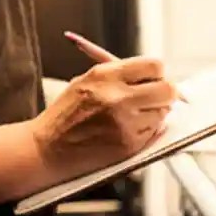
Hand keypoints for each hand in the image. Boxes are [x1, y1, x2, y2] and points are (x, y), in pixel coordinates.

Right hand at [29, 56, 178, 178]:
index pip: (155, 66)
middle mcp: (118, 98)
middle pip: (168, 89)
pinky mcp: (130, 145)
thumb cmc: (67, 114)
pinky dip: (147, 130)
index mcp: (105, 76)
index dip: (157, 73)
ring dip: (155, 113)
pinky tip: (127, 130)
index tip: (154, 79)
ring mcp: (126, 123)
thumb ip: (121, 75)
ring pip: (164, 112)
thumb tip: (156, 75)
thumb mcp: (87, 81)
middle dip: (166, 93)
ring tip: (133, 116)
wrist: (47, 149)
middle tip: (156, 97)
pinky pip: (154, 132)